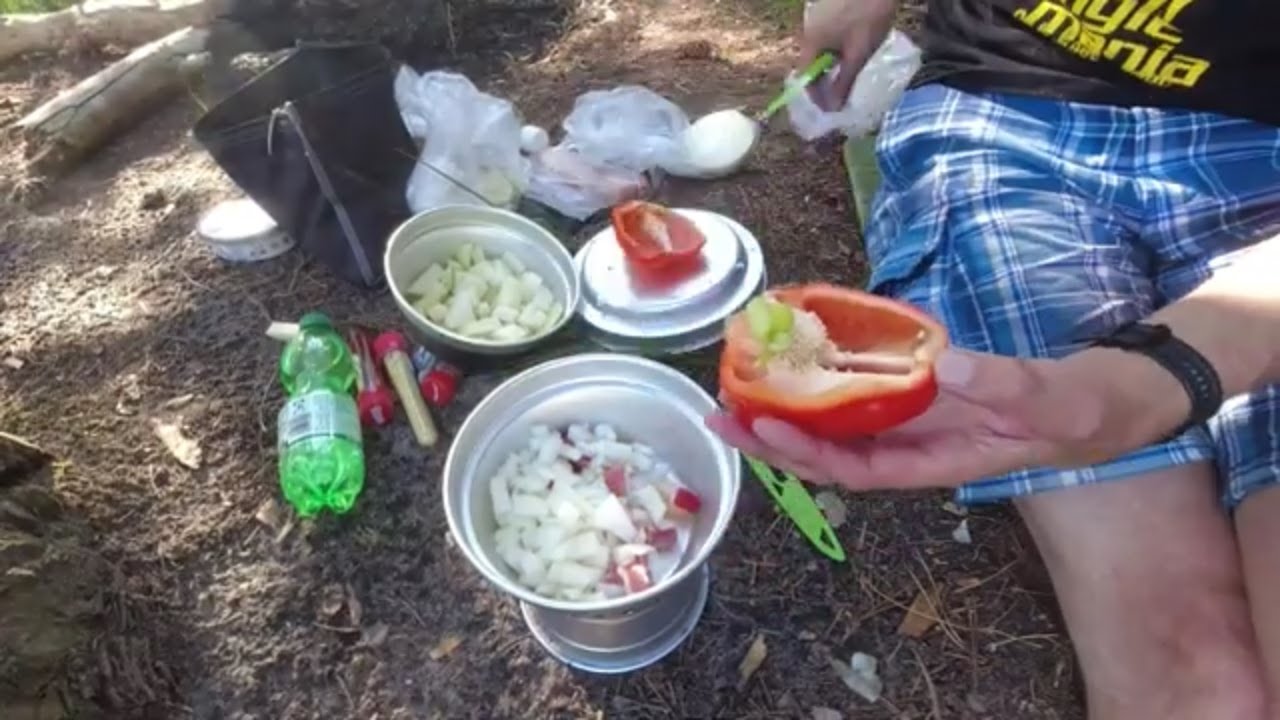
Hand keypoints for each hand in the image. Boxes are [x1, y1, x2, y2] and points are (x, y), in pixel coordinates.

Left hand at [706, 348, 1189, 491]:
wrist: (1124, 395)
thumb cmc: (1094, 408)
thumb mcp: (1058, 401)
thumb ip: (1007, 386)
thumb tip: (943, 365)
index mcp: (943, 460)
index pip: (860, 469)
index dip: (808, 454)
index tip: (761, 426)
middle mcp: (922, 443)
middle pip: (834, 451)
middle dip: (775, 437)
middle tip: (719, 409)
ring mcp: (924, 416)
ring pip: (845, 421)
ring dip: (793, 405)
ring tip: (738, 382)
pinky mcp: (931, 388)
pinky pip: (872, 385)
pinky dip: (835, 371)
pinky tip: (803, 349)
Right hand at [799, 0, 897, 110]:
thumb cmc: (869, 17)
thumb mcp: (858, 55)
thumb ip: (844, 83)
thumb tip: (833, 108)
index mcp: (811, 41)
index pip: (806, 76)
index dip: (816, 96)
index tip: (831, 109)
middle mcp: (808, 28)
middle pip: (811, 62)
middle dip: (825, 81)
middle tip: (842, 95)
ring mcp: (817, 15)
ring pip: (820, 49)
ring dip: (832, 64)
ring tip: (850, 73)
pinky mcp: (829, 7)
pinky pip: (828, 35)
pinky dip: (836, 48)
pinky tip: (853, 49)